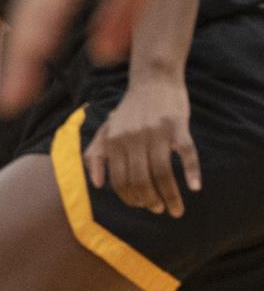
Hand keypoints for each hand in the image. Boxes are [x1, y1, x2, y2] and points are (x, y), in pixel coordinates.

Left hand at [84, 81, 200, 215]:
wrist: (153, 80)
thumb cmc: (130, 111)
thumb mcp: (107, 130)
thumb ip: (96, 155)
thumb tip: (96, 185)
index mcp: (114, 141)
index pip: (120, 180)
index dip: (131, 198)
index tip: (142, 207)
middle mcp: (132, 137)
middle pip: (141, 180)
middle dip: (150, 201)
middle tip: (160, 210)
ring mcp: (156, 132)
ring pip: (162, 172)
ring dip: (170, 195)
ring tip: (175, 209)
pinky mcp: (178, 125)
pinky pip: (186, 153)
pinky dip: (191, 172)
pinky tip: (194, 187)